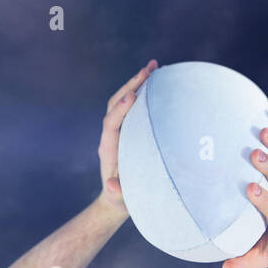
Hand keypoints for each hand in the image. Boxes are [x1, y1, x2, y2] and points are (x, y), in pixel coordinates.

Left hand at [98, 59, 158, 213]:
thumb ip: (117, 193)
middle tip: (149, 69)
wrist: (117, 200)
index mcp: (109, 149)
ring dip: (136, 83)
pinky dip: (143, 92)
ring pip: (124, 102)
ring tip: (154, 67)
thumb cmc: (122, 200)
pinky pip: (133, 107)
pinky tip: (159, 81)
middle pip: (116, 104)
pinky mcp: (128, 130)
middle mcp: (111, 136)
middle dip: (131, 85)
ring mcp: (119, 131)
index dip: (120, 109)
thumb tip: (112, 186)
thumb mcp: (121, 199)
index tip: (133, 96)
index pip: (111, 124)